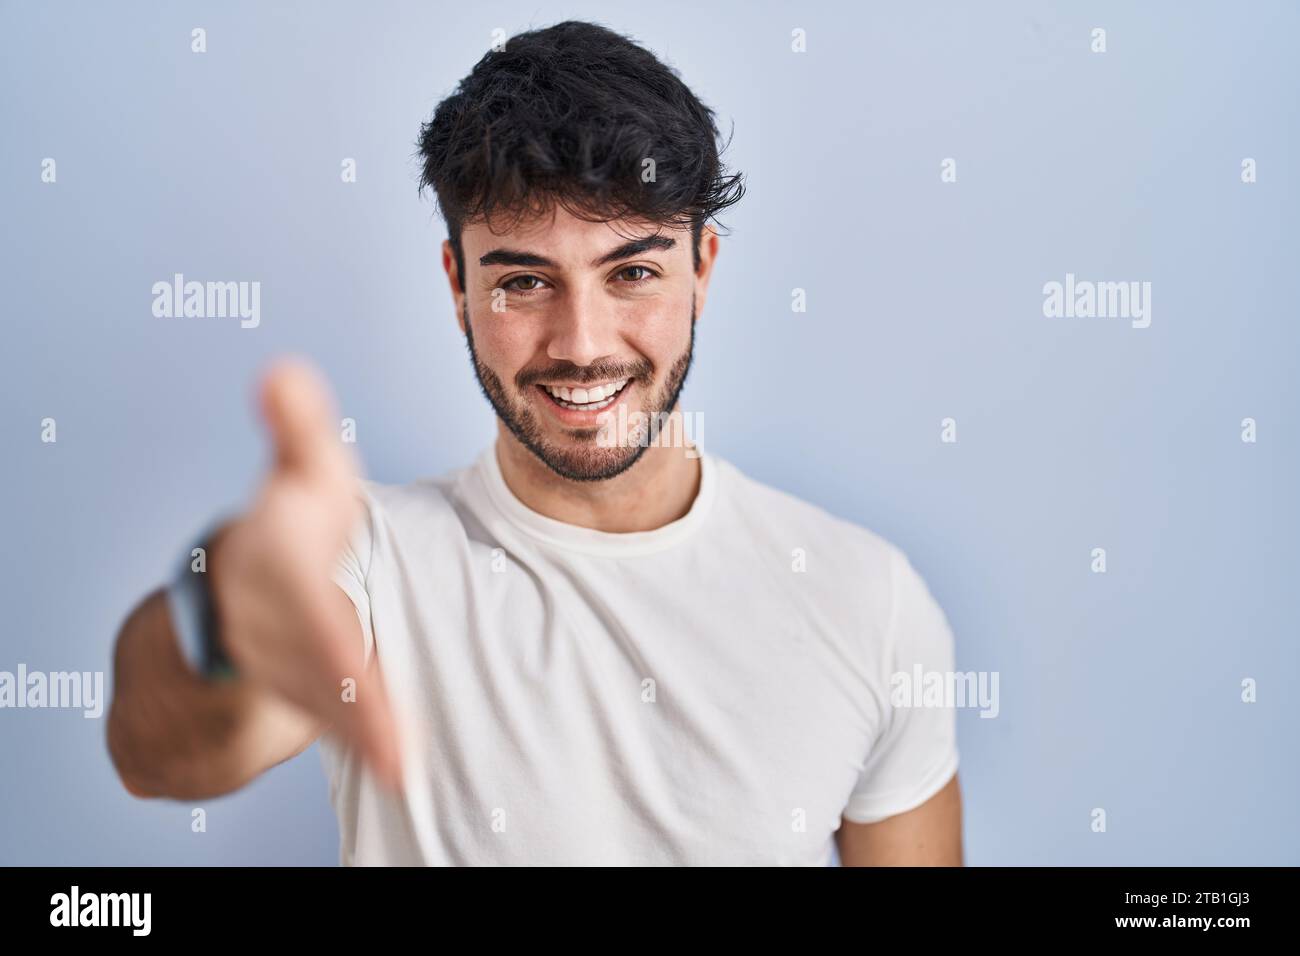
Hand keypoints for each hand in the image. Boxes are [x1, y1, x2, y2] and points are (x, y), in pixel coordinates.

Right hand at [210, 359, 403, 791]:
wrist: (231, 598)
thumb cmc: (286, 530)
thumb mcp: (300, 475)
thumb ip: (299, 428)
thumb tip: (283, 368)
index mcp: (271, 569)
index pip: (298, 602)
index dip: (323, 633)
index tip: (351, 665)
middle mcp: (266, 628)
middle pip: (312, 665)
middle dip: (349, 701)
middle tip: (391, 743)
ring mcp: (281, 670)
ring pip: (321, 703)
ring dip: (359, 733)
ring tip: (401, 763)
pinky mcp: (304, 696)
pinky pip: (334, 722)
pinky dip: (364, 743)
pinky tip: (401, 769)